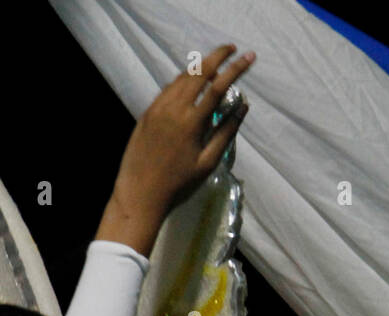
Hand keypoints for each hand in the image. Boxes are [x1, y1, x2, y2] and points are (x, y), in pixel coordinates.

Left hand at [97, 44, 254, 253]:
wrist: (140, 194)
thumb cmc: (179, 184)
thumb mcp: (208, 163)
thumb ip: (226, 132)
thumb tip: (242, 106)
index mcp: (191, 122)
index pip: (218, 86)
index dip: (235, 69)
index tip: (248, 57)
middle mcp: (173, 108)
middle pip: (198, 72)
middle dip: (217, 56)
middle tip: (231, 48)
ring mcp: (157, 108)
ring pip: (181, 78)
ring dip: (199, 66)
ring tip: (214, 62)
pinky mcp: (147, 113)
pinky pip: (167, 89)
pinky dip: (182, 80)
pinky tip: (190, 81)